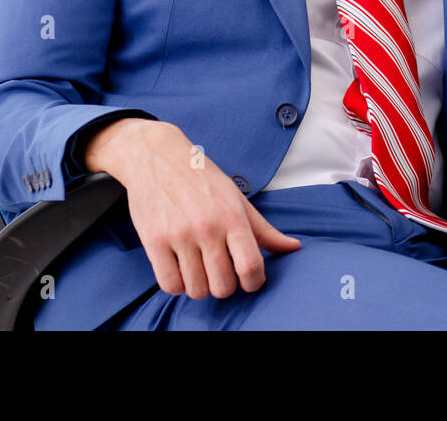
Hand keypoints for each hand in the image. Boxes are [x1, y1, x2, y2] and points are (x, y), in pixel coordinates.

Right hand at [83, 118, 301, 299]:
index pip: (251, 266)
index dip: (255, 283)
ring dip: (201, 286)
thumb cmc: (202, 179)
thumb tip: (293, 248)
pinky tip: (181, 270)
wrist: (157, 157)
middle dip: (226, 286)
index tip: (250, 280)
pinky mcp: (153, 242)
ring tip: (200, 269)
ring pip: (196, 290)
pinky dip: (178, 286)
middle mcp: (207, 227)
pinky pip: (170, 285)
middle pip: (223, 286)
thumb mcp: (237, 199)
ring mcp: (178, 236)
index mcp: (232, 216)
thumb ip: (264, 230)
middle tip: (222, 273)